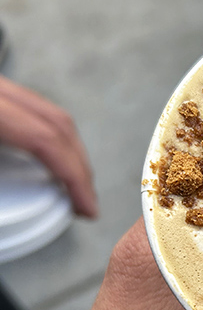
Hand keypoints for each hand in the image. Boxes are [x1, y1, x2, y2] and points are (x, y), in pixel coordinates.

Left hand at [0, 75, 97, 217]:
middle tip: (86, 198)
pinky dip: (47, 134)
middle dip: (80, 164)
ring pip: (48, 111)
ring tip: (73, 180)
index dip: (75, 176)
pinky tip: (45, 155)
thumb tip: (9, 217)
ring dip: (69, 147)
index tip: (87, 208)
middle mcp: (0, 92)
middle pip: (59, 121)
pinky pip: (29, 107)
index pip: (48, 139)